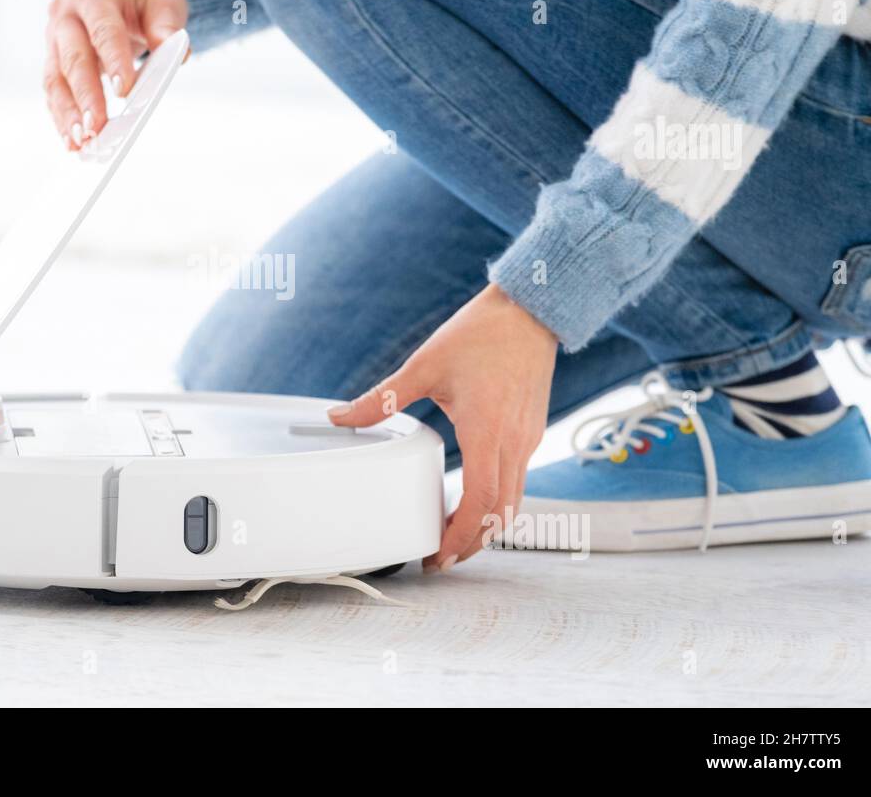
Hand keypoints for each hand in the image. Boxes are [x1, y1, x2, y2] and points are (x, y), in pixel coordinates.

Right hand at [44, 0, 187, 149]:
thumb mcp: (165, 1)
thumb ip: (167, 28)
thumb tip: (176, 57)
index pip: (103, 30)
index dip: (113, 61)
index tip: (124, 92)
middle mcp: (65, 13)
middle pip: (73, 58)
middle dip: (85, 97)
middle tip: (96, 127)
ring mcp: (54, 37)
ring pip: (56, 79)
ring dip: (67, 114)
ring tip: (80, 143)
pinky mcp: (53, 58)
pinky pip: (54, 90)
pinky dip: (62, 116)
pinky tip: (72, 140)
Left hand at [328, 284, 557, 569]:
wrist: (530, 310)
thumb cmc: (481, 334)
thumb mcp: (424, 365)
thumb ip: (382, 399)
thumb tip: (339, 416)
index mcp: (485, 430)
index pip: (479, 502)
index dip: (459, 536)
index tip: (437, 555)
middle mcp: (512, 441)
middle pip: (500, 513)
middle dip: (471, 544)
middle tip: (440, 560)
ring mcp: (526, 438)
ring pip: (513, 501)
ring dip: (486, 526)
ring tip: (455, 540)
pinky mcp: (531, 431)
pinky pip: (517, 480)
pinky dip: (497, 502)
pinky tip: (474, 502)